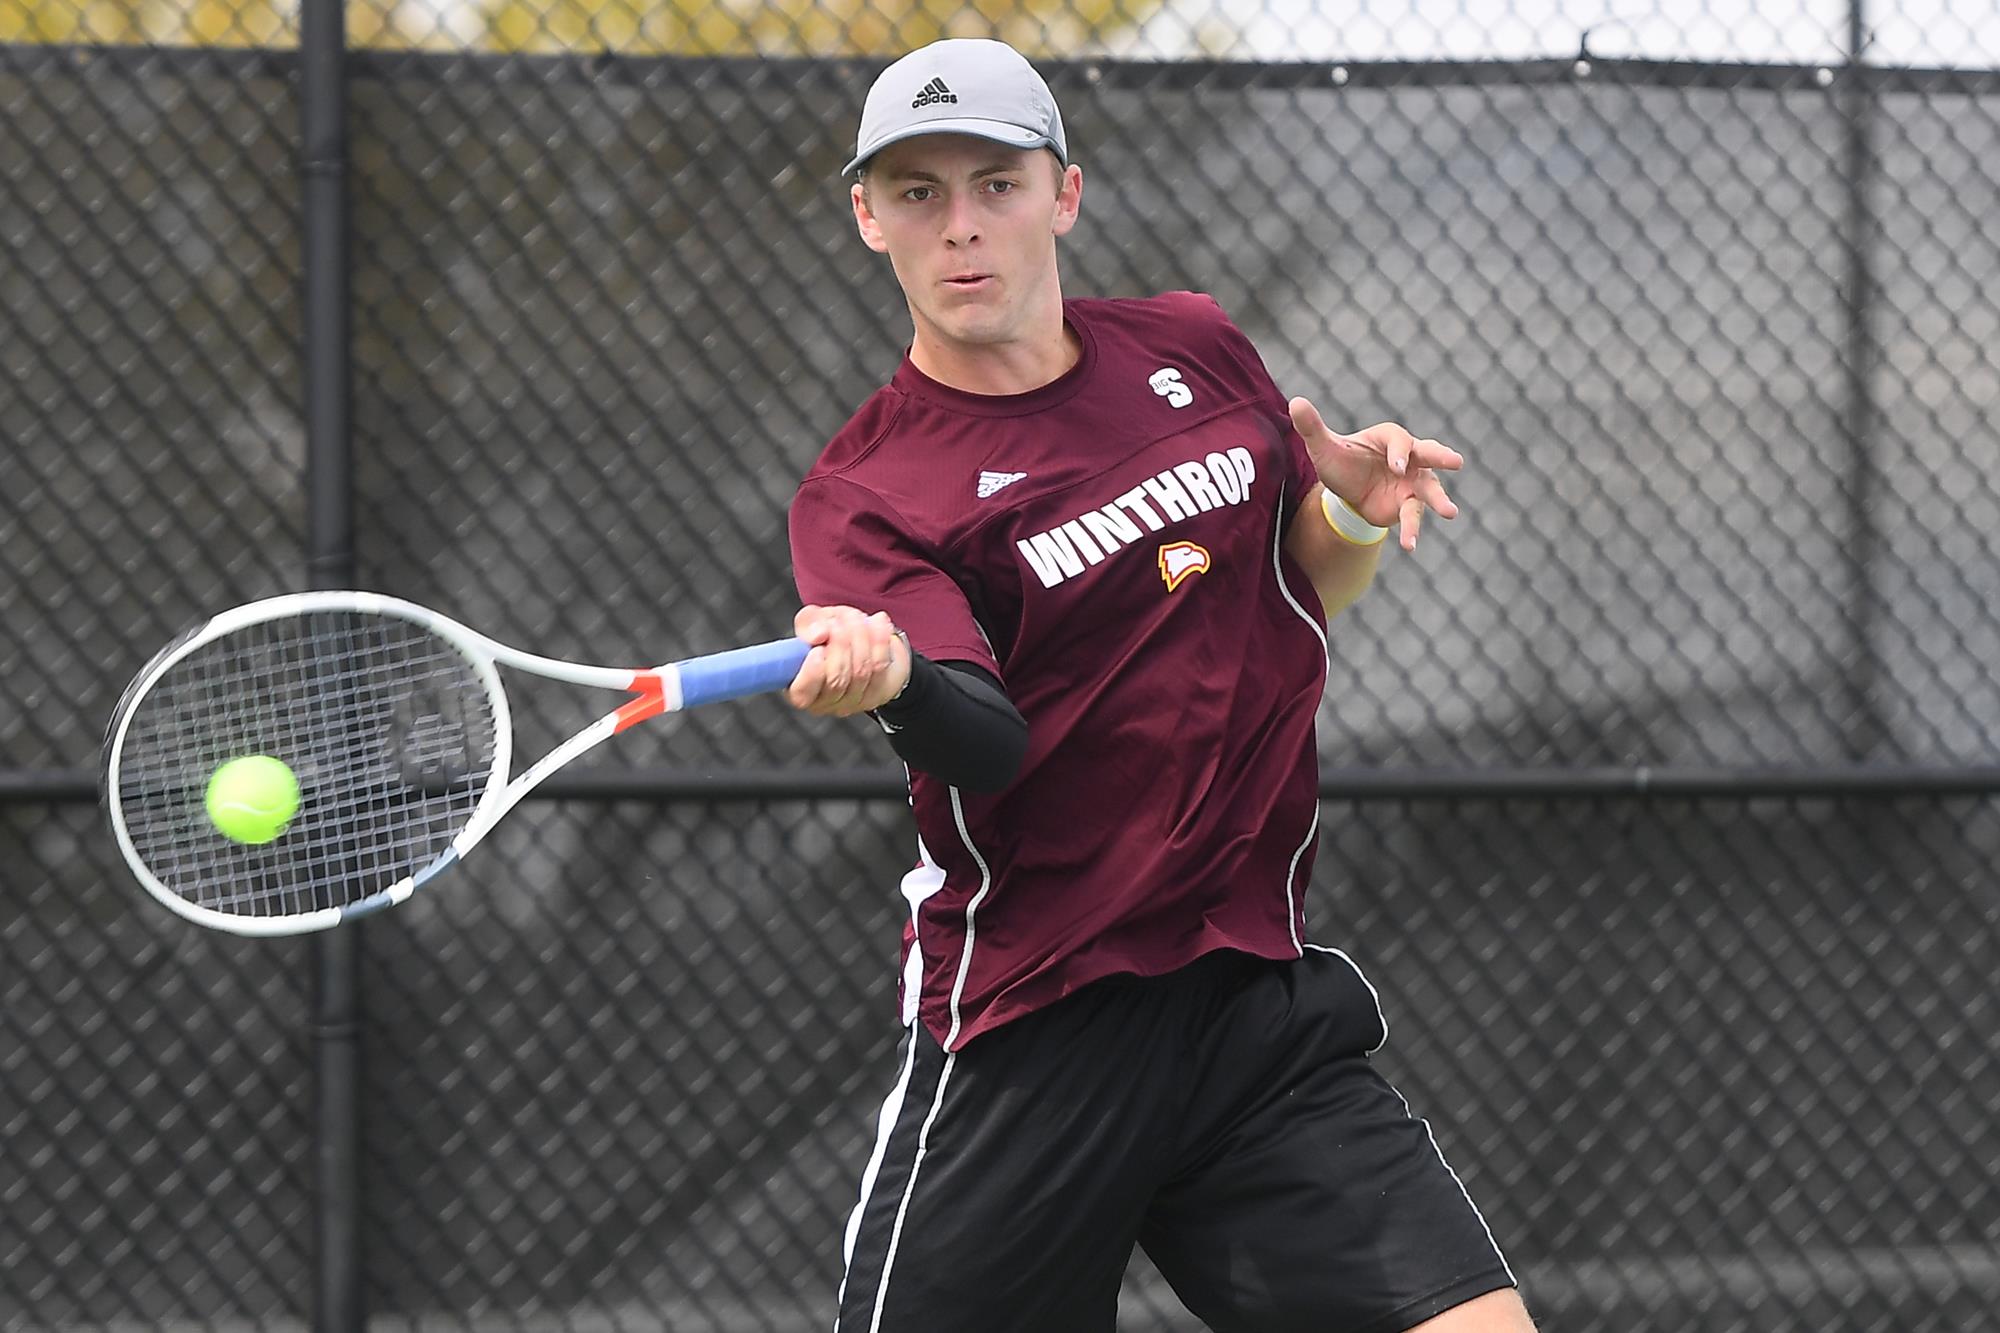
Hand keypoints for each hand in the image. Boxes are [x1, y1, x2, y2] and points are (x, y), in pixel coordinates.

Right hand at [787, 605, 910, 716]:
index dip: (811, 673)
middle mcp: (826, 703)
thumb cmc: (828, 634)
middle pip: (836, 680)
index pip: (802, 694)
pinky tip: (877, 623)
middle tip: (838, 622)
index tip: (817, 650)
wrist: (859, 636)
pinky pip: (880, 666)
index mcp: (800, 690)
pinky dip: (880, 640)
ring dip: (859, 637)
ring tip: (855, 617)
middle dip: (839, 642)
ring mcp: (854, 702)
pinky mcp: (879, 693)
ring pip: (861, 672)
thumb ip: (808, 625)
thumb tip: (818, 634)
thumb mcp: (810, 623)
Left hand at [1288, 397, 1462, 550]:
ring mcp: (1412, 482)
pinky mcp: (1407, 505)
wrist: (1346, 490)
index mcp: (1391, 438)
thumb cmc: (1341, 461)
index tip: (1396, 466)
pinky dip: (1412, 530)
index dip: (1399, 452)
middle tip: (1456, 461)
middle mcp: (1409, 457)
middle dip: (1442, 457)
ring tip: (1451, 512)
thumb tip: (1295, 402)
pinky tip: (1410, 545)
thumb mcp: (1323, 447)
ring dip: (1439, 500)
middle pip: (1429, 453)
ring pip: (1430, 488)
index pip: (1401, 440)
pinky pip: (1413, 516)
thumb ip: (1312, 427)